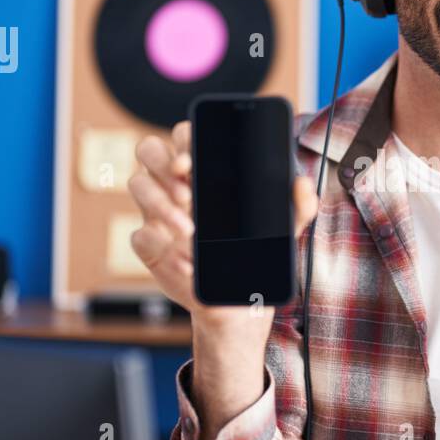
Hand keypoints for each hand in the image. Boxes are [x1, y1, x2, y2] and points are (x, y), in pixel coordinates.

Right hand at [128, 120, 317, 357]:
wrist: (240, 303)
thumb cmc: (257, 254)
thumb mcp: (283, 230)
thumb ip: (299, 206)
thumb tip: (302, 183)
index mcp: (205, 172)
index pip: (184, 136)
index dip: (183, 139)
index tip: (192, 160)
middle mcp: (175, 185)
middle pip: (149, 150)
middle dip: (162, 164)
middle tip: (188, 194)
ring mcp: (157, 213)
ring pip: (136, 184)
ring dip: (159, 203)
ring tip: (190, 230)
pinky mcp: (150, 245)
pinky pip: (139, 234)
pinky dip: (160, 245)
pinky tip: (186, 262)